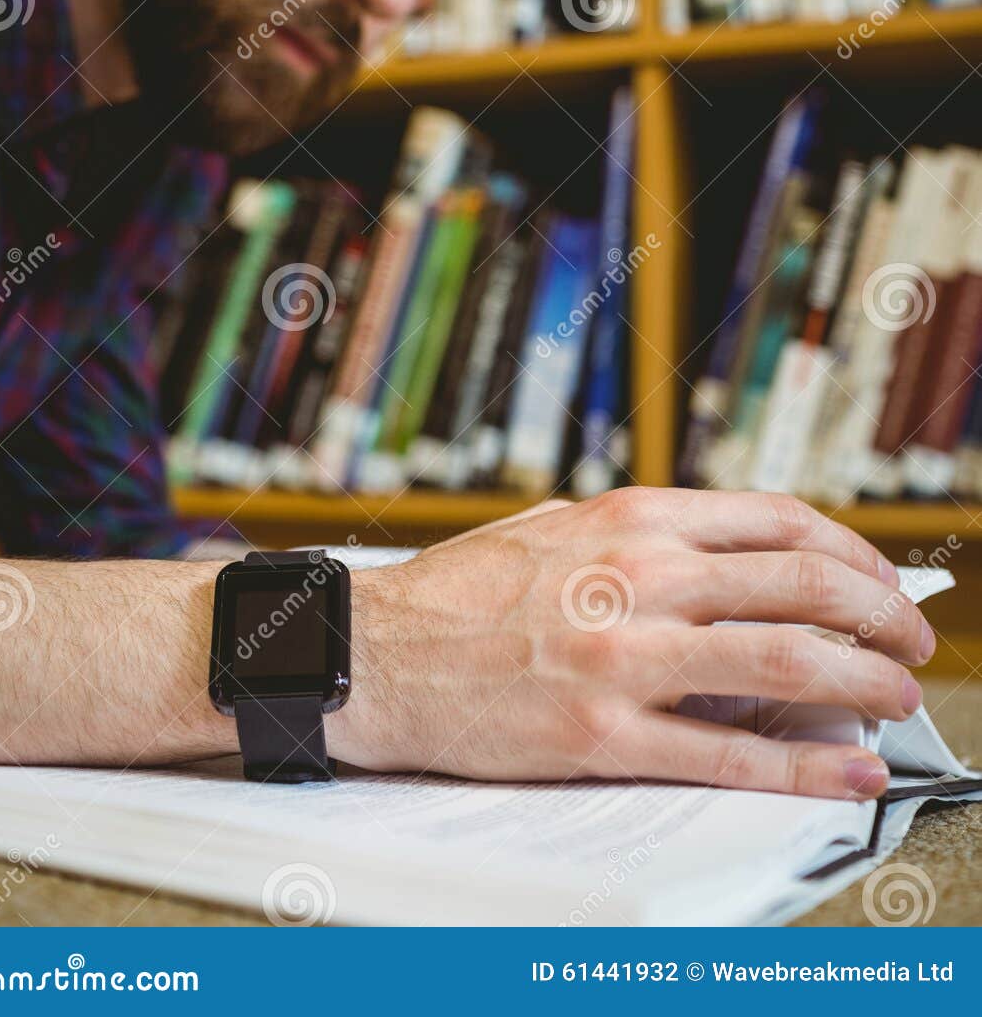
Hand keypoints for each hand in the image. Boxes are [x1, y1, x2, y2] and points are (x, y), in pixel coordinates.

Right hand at [326, 487, 933, 797]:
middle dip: (878, 614)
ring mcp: (624, 657)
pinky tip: (848, 770)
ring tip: (896, 698)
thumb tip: (734, 559)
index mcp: (633, 518)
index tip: (879, 581)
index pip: (779, 520)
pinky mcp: (602, 734)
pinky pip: (725, 755)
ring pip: (781, 662)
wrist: (378, 651)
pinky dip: (803, 764)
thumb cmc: (466, 591)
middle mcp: (640, 576)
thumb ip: (646, 537)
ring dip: (861, 681)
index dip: (851, 551)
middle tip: (910, 641)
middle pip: (800, 584)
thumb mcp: (561, 527)